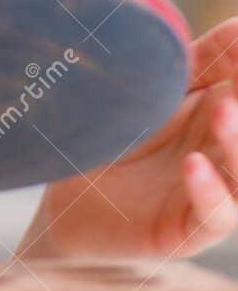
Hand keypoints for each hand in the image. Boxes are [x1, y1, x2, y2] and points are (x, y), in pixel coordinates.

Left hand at [24, 16, 237, 260]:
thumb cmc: (119, 136)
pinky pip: (214, 216)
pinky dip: (210, 191)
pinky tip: (192, 165)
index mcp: (224, 112)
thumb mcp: (157, 91)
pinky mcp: (188, 229)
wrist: (69, 197)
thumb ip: (200, 61)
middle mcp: (226, 153)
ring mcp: (213, 193)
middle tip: (233, 89)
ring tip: (223, 110)